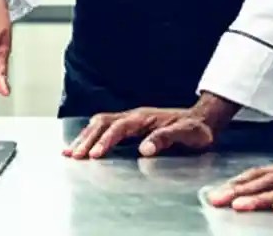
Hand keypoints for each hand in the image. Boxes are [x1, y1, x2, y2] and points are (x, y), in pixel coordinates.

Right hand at [64, 107, 216, 159]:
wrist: (203, 120)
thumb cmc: (196, 129)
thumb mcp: (188, 134)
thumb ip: (166, 138)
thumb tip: (145, 149)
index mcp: (145, 118)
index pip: (119, 128)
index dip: (105, 141)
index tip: (94, 155)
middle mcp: (134, 116)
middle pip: (103, 123)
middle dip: (87, 139)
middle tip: (74, 156)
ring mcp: (131, 120)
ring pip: (100, 124)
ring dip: (85, 137)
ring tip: (69, 152)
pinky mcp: (130, 127)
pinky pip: (105, 128)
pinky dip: (90, 136)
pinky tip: (81, 146)